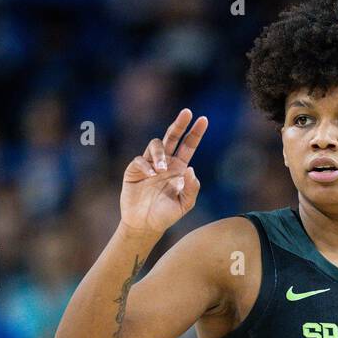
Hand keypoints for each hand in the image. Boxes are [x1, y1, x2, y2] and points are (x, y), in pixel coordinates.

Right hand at [119, 109, 208, 238]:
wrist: (145, 225)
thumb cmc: (166, 215)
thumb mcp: (185, 204)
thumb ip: (192, 188)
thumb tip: (191, 169)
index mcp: (179, 168)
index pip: (188, 146)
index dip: (195, 133)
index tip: (203, 119)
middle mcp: (165, 162)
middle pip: (172, 137)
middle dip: (179, 124)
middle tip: (187, 112)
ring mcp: (149, 164)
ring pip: (156, 145)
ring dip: (160, 153)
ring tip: (162, 170)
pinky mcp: (134, 170)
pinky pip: (140, 160)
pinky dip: (146, 165)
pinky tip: (151, 175)